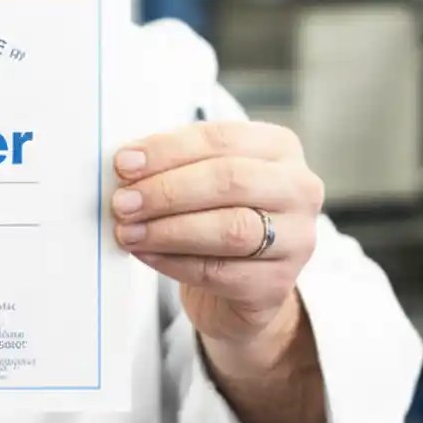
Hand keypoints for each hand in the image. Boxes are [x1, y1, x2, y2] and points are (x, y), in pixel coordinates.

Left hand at [111, 122, 324, 348]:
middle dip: (167, 191)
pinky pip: (219, 271)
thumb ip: (172, 166)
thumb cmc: (217, 216)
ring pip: (230, 229)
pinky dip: (173, 261)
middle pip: (229, 181)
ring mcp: (296, 239)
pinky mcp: (277, 284)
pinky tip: (145, 254)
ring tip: (128, 231)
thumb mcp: (201, 179)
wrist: (241, 283)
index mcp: (278, 149)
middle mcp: (298, 189)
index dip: (167, 150)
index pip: (220, 139)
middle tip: (124, 202)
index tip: (124, 163)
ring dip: (168, 229)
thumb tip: (126, 164)